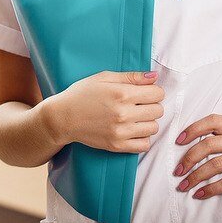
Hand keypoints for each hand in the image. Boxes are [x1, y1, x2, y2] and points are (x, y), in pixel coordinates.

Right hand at [44, 71, 163, 152]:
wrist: (62, 117)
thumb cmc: (81, 94)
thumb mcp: (104, 78)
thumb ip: (131, 77)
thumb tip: (155, 77)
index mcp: (122, 94)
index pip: (157, 94)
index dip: (153, 91)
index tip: (144, 92)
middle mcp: (124, 114)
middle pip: (158, 111)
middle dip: (151, 105)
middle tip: (138, 104)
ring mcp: (121, 132)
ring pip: (154, 128)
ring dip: (147, 121)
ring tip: (134, 117)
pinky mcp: (117, 145)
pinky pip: (145, 145)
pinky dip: (142, 137)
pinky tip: (132, 130)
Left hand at [174, 114, 221, 200]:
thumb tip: (198, 140)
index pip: (212, 121)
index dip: (193, 129)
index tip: (178, 141)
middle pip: (209, 144)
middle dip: (188, 157)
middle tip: (177, 170)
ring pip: (215, 164)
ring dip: (195, 176)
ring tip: (183, 185)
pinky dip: (211, 189)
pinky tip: (200, 194)